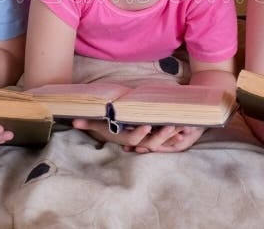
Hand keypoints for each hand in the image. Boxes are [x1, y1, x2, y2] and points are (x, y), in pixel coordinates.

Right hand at [72, 119, 204, 152]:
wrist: (120, 132)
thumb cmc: (110, 127)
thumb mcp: (100, 125)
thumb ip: (89, 123)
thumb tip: (74, 121)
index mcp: (127, 138)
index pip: (135, 138)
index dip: (141, 133)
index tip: (147, 124)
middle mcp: (139, 142)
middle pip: (152, 142)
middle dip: (163, 135)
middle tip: (172, 124)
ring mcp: (150, 142)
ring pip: (164, 142)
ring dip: (174, 136)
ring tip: (184, 127)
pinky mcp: (158, 139)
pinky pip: (171, 140)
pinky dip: (179, 135)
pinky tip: (189, 129)